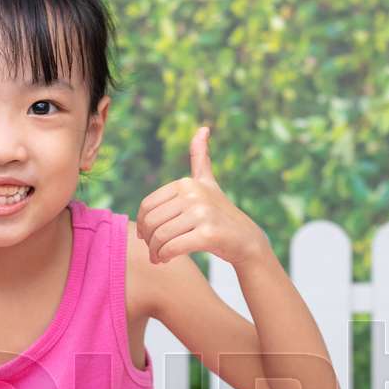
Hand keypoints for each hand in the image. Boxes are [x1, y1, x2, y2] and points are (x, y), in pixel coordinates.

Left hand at [136, 125, 273, 268]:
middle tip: (153, 250)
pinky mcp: (207, 234)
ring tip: (159, 257)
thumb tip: (203, 128)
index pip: (148, 205)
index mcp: (187, 183)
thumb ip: (200, 158)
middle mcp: (194, 194)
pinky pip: (172, 248)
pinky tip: (166, 260)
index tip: (148, 235)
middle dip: (148, 240)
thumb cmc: (220, 214)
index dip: (143, 223)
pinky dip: (164, 257)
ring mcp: (202, 214)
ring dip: (155, 252)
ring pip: (160, 237)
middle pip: (152, 222)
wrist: (246, 240)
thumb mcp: (208, 183)